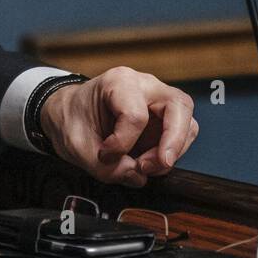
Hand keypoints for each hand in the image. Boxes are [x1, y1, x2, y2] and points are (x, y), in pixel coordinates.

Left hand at [38, 67, 197, 186]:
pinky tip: (148, 162)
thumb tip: (138, 175)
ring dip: (172, 152)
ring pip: (188, 124)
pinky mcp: (166, 119)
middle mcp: (145, 85)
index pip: (135, 115)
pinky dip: (170, 154)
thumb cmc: (73, 120)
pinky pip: (183, 136)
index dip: (122, 144)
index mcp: (118, 82)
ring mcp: (159, 100)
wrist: (69, 115)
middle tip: (148, 167)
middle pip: (179, 107)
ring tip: (143, 166)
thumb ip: (106, 167)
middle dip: (171, 143)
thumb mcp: (77, 146)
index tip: (105, 155)